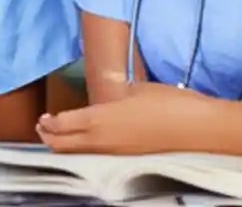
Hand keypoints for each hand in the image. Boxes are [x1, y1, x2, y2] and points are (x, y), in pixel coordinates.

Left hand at [37, 82, 211, 154]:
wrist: (198, 130)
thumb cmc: (169, 104)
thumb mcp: (137, 88)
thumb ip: (115, 87)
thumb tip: (106, 80)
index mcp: (99, 118)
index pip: (61, 125)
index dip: (48, 123)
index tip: (43, 118)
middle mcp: (101, 140)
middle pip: (62, 145)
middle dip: (48, 137)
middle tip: (43, 128)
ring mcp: (114, 153)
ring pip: (77, 154)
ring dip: (63, 146)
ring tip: (59, 136)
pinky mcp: (126, 160)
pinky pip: (94, 157)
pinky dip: (81, 152)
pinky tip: (87, 143)